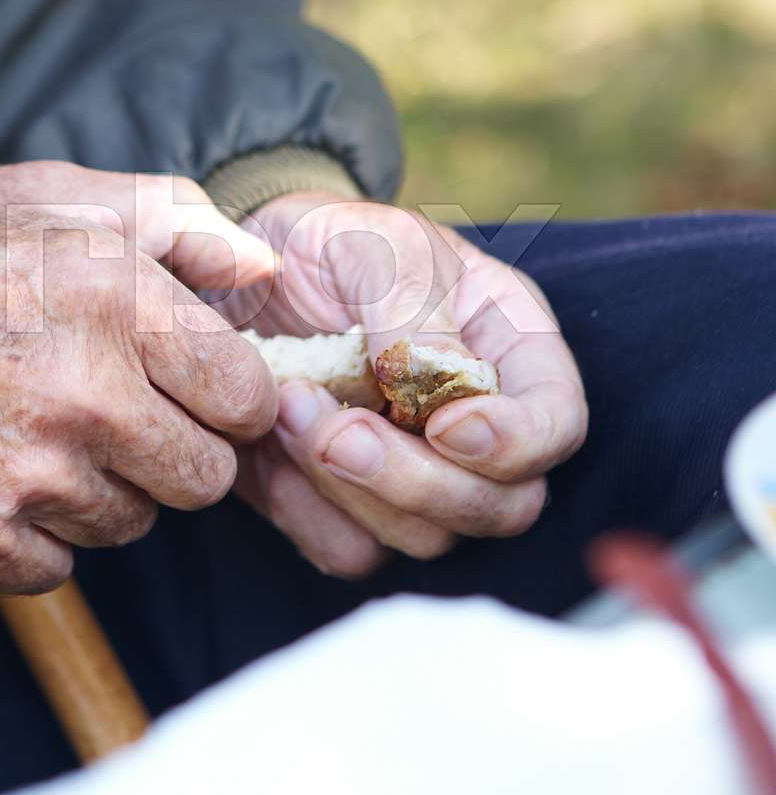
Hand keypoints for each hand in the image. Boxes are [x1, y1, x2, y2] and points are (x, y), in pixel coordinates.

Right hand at [0, 162, 280, 592]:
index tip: (187, 381)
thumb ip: (173, 220)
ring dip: (102, 487)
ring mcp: (27, 474)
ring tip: (36, 426)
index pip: (247, 398)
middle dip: (174, 447)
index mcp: (113, 298)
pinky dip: (35, 532)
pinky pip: (58, 567)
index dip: (225, 391)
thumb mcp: (46, 193)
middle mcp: (82, 392)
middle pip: (205, 478)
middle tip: (115, 408)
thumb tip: (260, 272)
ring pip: (131, 523)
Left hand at [222, 192, 587, 577]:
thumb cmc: (327, 244)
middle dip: (414, 480)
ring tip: (290, 406)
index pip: (556, 428)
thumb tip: (443, 391)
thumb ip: (414, 308)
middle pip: (499, 507)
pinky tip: (268, 447)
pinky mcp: (344, 506)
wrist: (238, 272)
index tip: (443, 425)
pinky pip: (347, 551)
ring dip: (349, 490)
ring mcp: (413, 474)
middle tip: (334, 427)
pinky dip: (305, 511)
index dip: (513, 444)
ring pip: (424, 540)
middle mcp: (475, 427)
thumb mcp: (376, 244)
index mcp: (510, 351)